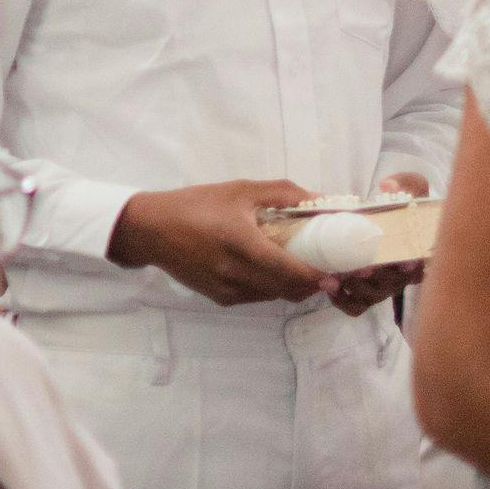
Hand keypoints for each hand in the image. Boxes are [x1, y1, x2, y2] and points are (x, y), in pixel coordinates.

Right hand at [107, 180, 324, 306]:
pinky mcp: (219, 298)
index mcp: (242, 244)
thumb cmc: (196, 205)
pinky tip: (268, 270)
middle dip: (311, 284)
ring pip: (274, 296)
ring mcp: (227, 290)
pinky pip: (256, 297)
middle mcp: (236, 273)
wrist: (150, 229)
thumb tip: (323, 199)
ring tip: (299, 268)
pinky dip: (270, 288)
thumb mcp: (240, 190)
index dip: (319, 277)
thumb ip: (283, 193)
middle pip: (288, 290)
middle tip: (326, 270)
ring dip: (291, 287)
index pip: (291, 271)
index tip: (339, 273)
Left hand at [323, 172, 434, 313]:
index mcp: (418, 251)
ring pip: (371, 296)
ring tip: (332, 277)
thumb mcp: (411, 188)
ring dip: (352, 288)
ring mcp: (384, 286)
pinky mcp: (366, 294)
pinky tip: (329, 286)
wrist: (383, 219)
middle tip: (362, 267)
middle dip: (376, 278)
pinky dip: (342, 301)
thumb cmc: (403, 205)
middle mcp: (403, 274)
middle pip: (392, 284)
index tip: (406, 262)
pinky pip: (355, 306)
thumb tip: (387, 185)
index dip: (416, 266)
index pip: (423, 265)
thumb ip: (406, 184)